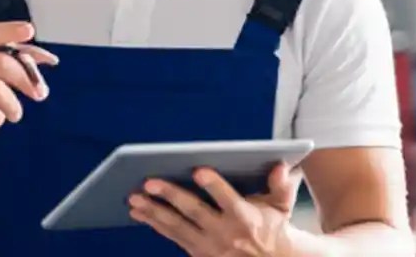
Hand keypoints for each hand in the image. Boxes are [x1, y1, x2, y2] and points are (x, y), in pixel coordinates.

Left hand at [129, 163, 302, 255]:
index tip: (198, 170)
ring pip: (177, 227)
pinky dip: (155, 225)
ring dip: (153, 212)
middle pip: (194, 212)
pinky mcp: (199, 255)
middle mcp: (225, 233)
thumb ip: (281, 186)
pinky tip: (139, 213)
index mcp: (245, 217)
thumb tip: (281, 167)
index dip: (214, 185)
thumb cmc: (273, 226)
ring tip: (133, 198)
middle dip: (170, 196)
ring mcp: (209, 247)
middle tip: (149, 182)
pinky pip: (173, 238)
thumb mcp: (282, 207)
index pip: (228, 199)